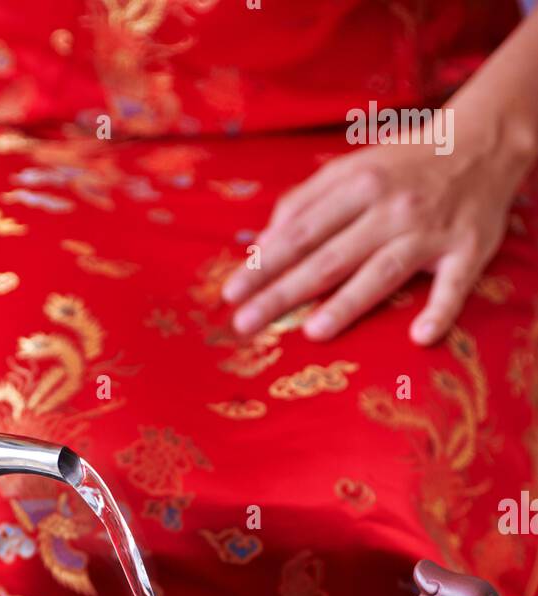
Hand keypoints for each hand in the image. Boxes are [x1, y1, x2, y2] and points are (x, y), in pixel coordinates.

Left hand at [222, 112, 536, 346]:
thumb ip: (307, 200)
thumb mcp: (353, 165)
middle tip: (246, 324)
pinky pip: (453, 285)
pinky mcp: (468, 248)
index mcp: (358, 185)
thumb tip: (264, 240)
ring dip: (348, 302)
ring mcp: (429, 231)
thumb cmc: (406, 162)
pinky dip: (440, 309)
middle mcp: (389, 208)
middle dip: (283, 292)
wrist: (485, 139)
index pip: (300, 232)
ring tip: (313, 331)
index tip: (230, 292)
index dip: (263, 264)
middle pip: (328, 257)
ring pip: (381, 271)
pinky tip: (421, 336)